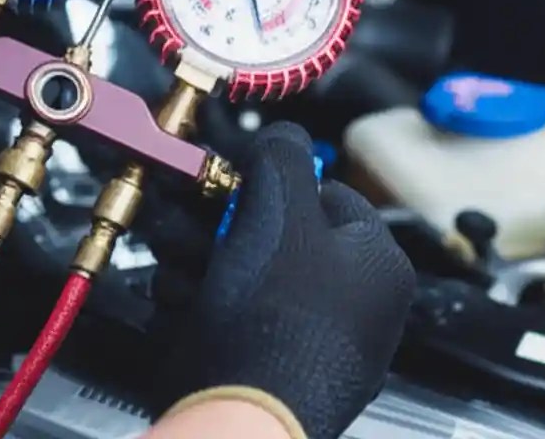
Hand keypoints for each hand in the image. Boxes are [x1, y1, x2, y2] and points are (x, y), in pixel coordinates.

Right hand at [148, 123, 414, 436]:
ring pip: (251, 276)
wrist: (239, 414)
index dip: (273, 181)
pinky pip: (238, 318)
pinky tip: (175, 294)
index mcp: (376, 264)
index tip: (233, 179)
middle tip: (185, 213)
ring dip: (202, 256)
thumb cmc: (277, 316)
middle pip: (280, 236)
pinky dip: (203, 301)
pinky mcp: (272, 369)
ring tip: (168, 249)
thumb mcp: (280, 207)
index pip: (329, 194)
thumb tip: (283, 135)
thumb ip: (282, 156)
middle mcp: (354, 306)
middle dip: (221, 221)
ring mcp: (314, 342)